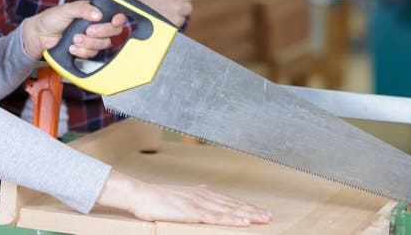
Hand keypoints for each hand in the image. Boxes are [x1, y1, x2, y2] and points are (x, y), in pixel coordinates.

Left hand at [22, 1, 126, 58]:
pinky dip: (82, 51)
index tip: (114, 22)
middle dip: (101, 32)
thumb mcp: (66, 9)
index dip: (119, 19)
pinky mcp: (86, 50)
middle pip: (113, 31)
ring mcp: (92, 38)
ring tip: (74, 39)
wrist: (39, 36)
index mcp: (94, 11)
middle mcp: (96, 25)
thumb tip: (97, 14)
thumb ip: (82, 9)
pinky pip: (92, 54)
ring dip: (89, 43)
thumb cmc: (51, 19)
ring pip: (103, 44)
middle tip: (88, 31)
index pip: (115, 15)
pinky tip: (71, 47)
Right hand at [97, 171, 271, 225]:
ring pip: (229, 211)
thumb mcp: (180, 194)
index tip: (261, 211)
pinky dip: (232, 219)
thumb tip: (205, 189)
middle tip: (270, 216)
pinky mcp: (192, 212)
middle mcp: (204, 197)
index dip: (246, 206)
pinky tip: (243, 221)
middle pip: (233, 205)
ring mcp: (199, 204)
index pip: (230, 201)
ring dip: (248, 215)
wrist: (141, 195)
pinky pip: (216, 217)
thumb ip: (195, 193)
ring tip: (263, 219)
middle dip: (253, 211)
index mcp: (202, 194)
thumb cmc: (158, 197)